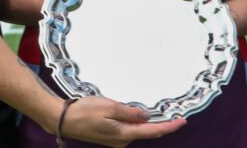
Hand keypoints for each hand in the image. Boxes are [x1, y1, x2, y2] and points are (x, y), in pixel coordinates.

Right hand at [60, 96, 185, 146]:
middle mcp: (122, 141)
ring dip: (149, 123)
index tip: (182, 120)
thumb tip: (147, 116)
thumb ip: (130, 112)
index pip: (153, 131)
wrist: (64, 120)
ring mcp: (116, 140)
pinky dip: (137, 123)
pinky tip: (139, 115)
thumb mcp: (109, 107)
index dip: (169, 126)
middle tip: (176, 114)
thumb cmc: (84, 111)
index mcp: (124, 134)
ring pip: (138, 130)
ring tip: (159, 112)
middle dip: (162, 124)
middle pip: (148, 132)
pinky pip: (130, 130)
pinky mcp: (111, 136)